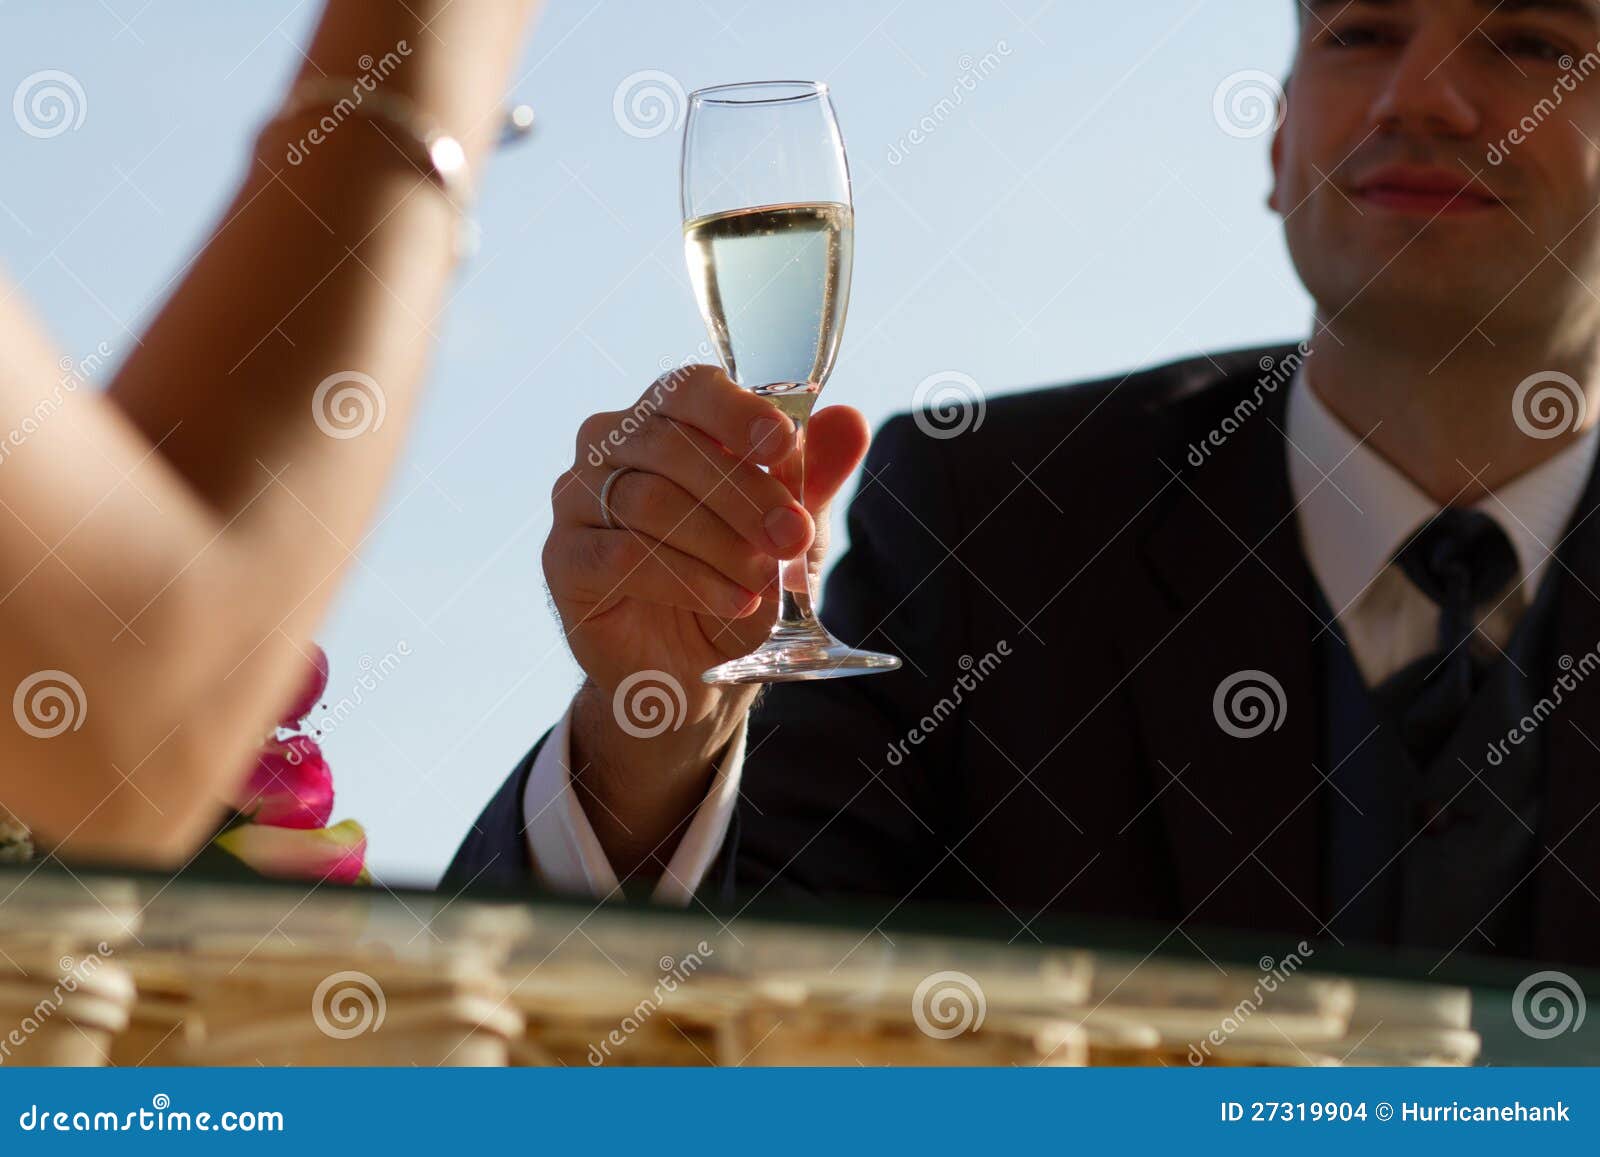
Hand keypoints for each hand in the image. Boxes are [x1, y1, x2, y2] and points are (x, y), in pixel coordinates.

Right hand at [543, 365, 869, 869]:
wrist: (690, 668)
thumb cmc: (735, 578)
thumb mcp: (787, 529)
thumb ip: (812, 475)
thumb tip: (851, 421)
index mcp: (664, 418)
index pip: (690, 388)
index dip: (736, 412)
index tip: (782, 446)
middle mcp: (610, 445)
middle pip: (672, 446)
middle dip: (744, 493)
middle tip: (794, 536)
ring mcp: (577, 499)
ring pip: (648, 501)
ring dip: (719, 542)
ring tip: (763, 578)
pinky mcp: (562, 558)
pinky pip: (622, 556)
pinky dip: (688, 580)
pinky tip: (734, 602)